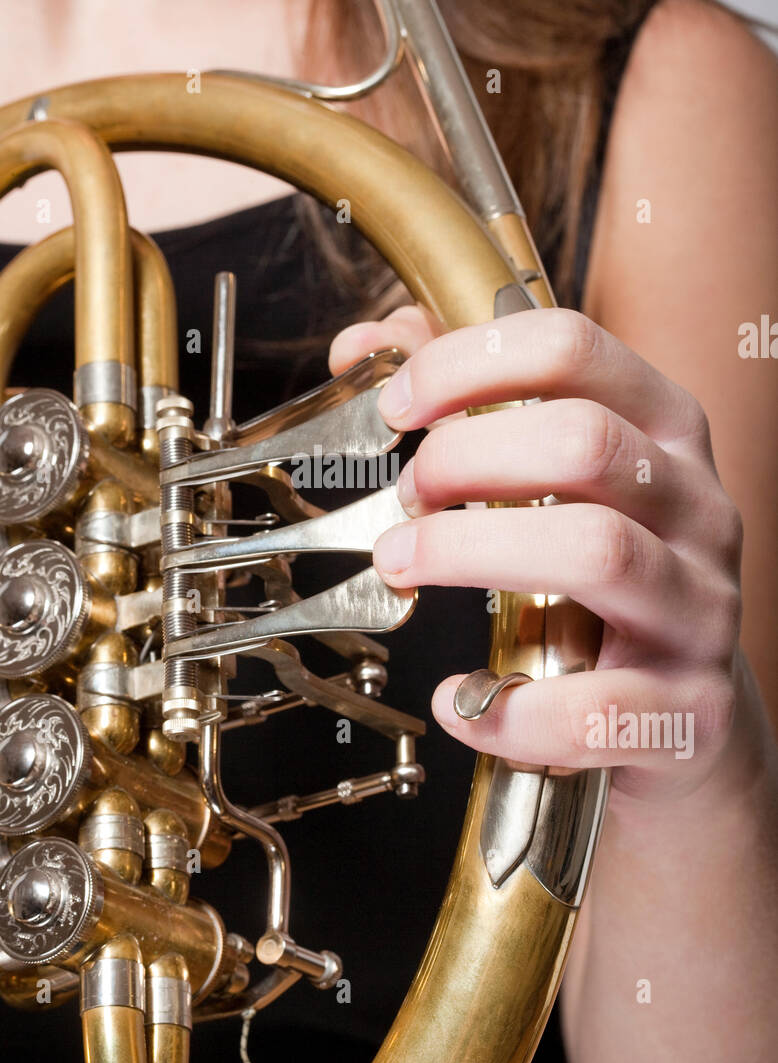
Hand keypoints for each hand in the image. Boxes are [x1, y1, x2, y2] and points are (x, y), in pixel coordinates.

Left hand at [330, 306, 744, 801]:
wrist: (690, 716)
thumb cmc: (604, 580)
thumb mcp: (554, 478)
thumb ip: (464, 398)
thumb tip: (361, 347)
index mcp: (664, 429)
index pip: (574, 348)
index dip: (467, 363)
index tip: (395, 404)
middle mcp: (697, 507)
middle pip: (583, 441)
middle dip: (463, 457)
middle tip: (405, 495)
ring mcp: (702, 608)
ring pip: (596, 550)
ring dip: (468, 552)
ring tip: (402, 563)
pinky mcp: (690, 709)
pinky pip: (596, 706)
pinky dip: (510, 709)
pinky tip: (461, 700)